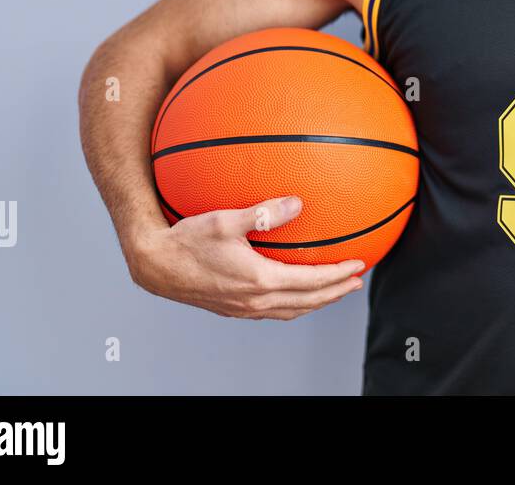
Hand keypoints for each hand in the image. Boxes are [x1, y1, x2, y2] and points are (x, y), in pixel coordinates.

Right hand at [126, 196, 364, 320]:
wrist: (154, 265)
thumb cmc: (188, 239)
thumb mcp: (226, 219)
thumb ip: (265, 212)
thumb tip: (298, 202)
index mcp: (259, 280)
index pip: (311, 281)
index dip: (338, 275)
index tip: (359, 266)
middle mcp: (254, 300)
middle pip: (307, 302)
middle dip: (335, 292)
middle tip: (356, 282)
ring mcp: (243, 308)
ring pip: (291, 312)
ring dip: (317, 302)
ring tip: (334, 291)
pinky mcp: (232, 309)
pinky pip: (274, 313)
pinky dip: (295, 306)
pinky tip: (296, 294)